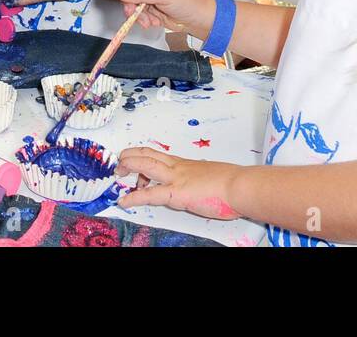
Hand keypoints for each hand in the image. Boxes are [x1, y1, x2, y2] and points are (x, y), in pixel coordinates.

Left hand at [117, 148, 240, 219]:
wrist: (239, 186)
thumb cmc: (233, 183)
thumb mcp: (212, 176)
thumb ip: (202, 179)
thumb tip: (201, 185)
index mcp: (185, 164)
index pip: (159, 156)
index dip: (144, 156)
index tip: (135, 161)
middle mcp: (178, 167)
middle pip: (148, 155)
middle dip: (131, 156)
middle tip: (120, 162)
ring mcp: (176, 178)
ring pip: (146, 165)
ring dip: (129, 166)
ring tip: (117, 172)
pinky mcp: (177, 193)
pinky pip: (150, 194)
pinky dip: (134, 197)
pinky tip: (124, 200)